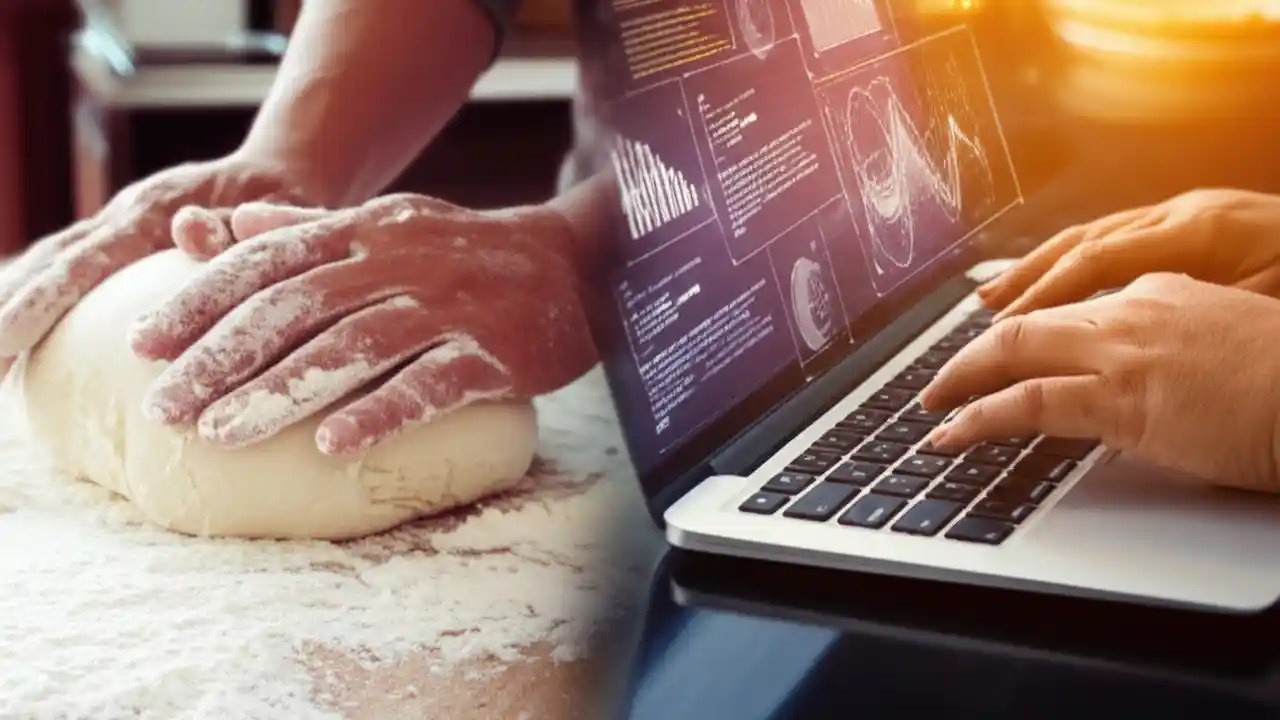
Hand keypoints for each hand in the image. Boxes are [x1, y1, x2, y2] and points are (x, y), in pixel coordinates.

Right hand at [0, 156, 308, 377]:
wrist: (276, 173)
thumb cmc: (283, 204)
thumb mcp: (277, 215)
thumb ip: (235, 225)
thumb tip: (188, 231)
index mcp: (157, 210)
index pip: (88, 259)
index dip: (44, 299)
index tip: (5, 337)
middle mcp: (125, 213)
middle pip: (54, 262)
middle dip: (11, 309)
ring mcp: (116, 224)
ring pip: (51, 261)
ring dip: (14, 304)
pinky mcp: (118, 238)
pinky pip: (68, 267)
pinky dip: (36, 296)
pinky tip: (18, 344)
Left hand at [129, 193, 597, 455]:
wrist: (576, 263)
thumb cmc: (468, 251)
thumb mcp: (388, 224)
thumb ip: (308, 228)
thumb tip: (226, 228)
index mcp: (366, 229)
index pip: (267, 260)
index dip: (201, 300)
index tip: (143, 344)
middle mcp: (399, 261)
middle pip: (296, 305)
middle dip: (222, 357)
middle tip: (165, 408)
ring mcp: (449, 306)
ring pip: (353, 346)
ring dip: (281, 392)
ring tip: (221, 435)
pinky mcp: (495, 352)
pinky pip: (432, 383)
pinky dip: (381, 412)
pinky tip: (334, 447)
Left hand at [921, 273, 1279, 491]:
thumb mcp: (1229, 347)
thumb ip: (1180, 351)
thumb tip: (1157, 380)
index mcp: (1160, 294)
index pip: (1071, 313)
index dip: (1024, 337)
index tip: (999, 354)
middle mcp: (1131, 311)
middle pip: (1026, 324)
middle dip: (971, 353)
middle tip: (938, 380)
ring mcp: (1122, 351)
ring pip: (1011, 353)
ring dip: (959, 382)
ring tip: (930, 408)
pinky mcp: (1120, 398)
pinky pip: (1025, 403)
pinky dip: (978, 418)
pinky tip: (953, 435)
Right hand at [979, 189, 1279, 319]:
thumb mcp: (1265, 318)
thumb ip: (1189, 333)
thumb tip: (1123, 362)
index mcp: (1198, 232)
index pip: (1093, 265)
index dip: (1038, 302)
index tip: (999, 337)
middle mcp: (1185, 216)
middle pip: (1082, 245)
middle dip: (1023, 283)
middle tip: (978, 317)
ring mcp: (1190, 218)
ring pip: (1095, 239)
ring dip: (1040, 272)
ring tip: (995, 300)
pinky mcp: (1199, 228)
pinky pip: (1120, 243)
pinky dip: (1078, 268)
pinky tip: (1061, 288)